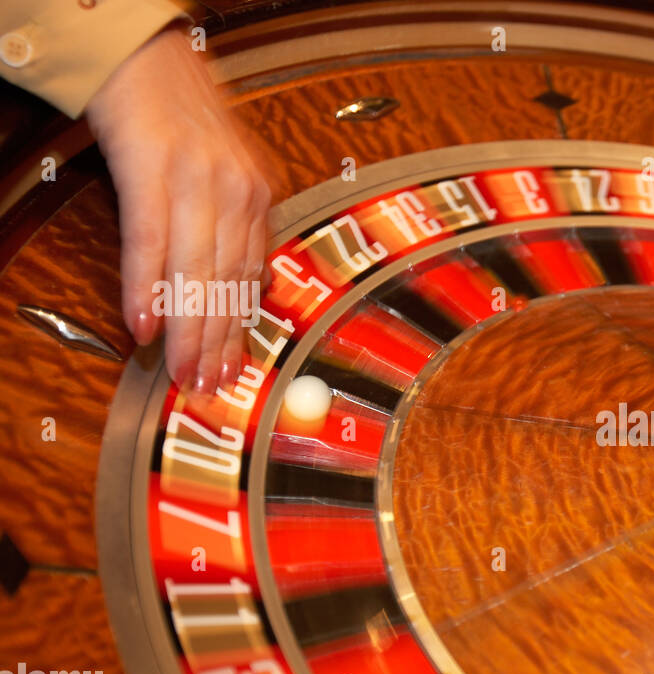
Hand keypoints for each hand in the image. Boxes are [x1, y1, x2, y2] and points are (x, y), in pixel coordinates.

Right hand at [86, 24, 271, 392]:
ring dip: (188, 332)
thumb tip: (244, 289)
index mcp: (258, 196)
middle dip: (218, 345)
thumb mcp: (228, 172)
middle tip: (209, 389)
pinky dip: (146, 290)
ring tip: (182, 373)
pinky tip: (143, 325)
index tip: (236, 373)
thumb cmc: (182, 114)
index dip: (241, 331)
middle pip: (228, 285)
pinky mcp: (152, 167)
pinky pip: (151, 242)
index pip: (252, 279)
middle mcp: (237, 190)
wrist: (142, 51)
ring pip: (196, 273)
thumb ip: (236, 228)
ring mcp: (197, 179)